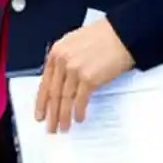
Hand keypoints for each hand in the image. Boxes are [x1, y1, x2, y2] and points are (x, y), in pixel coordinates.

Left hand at [35, 18, 134, 132]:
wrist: (122, 35)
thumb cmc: (102, 37)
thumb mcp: (74, 44)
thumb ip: (64, 60)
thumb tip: (60, 80)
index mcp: (56, 52)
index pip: (45, 82)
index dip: (41, 100)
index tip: (40, 112)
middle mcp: (62, 60)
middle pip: (53, 92)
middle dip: (50, 113)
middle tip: (49, 126)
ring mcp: (74, 69)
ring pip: (64, 98)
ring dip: (63, 116)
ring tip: (63, 127)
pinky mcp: (89, 78)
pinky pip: (80, 99)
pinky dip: (78, 111)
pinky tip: (77, 118)